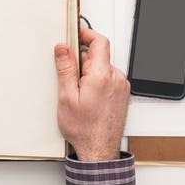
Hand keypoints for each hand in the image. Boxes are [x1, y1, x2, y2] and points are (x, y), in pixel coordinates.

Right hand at [54, 28, 129, 161]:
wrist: (99, 150)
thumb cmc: (84, 129)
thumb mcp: (66, 97)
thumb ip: (65, 68)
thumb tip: (63, 48)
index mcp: (102, 75)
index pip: (99, 41)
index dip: (85, 34)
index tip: (75, 35)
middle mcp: (116, 78)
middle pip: (98, 55)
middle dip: (82, 60)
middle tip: (70, 76)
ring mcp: (121, 86)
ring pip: (102, 67)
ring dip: (89, 73)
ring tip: (79, 93)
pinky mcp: (122, 94)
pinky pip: (108, 78)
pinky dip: (97, 81)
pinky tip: (88, 98)